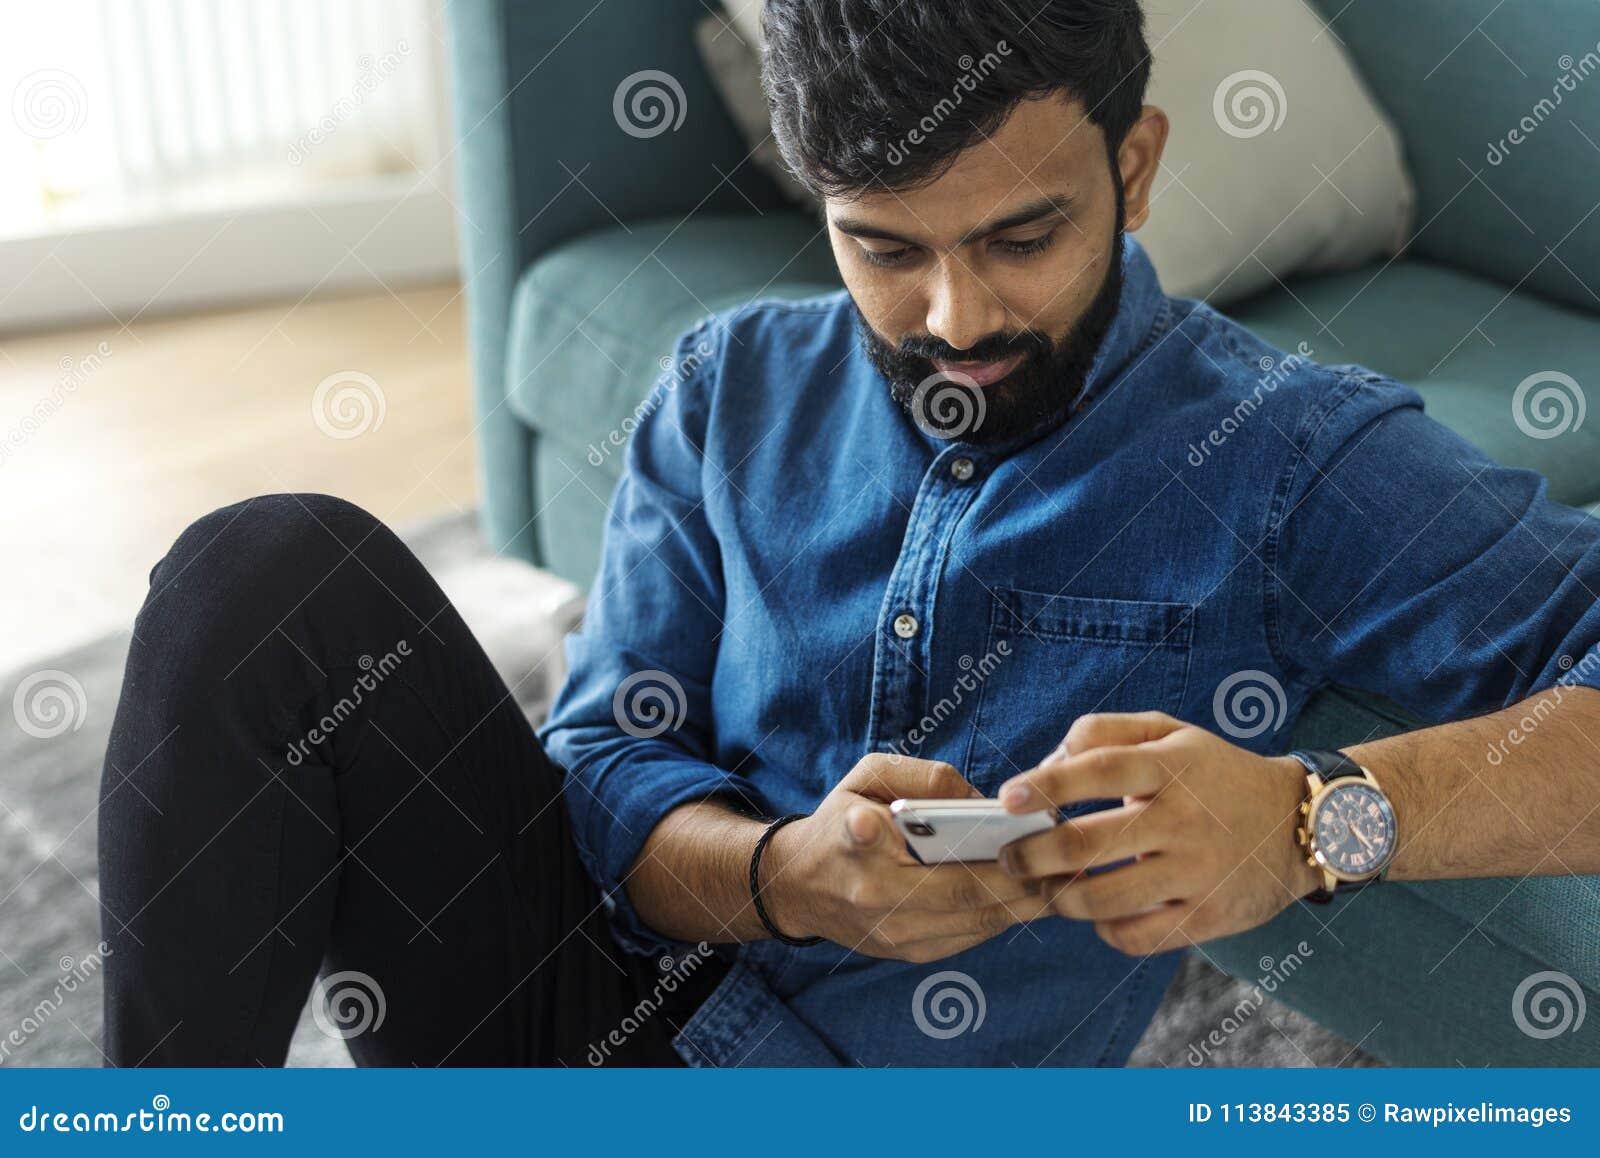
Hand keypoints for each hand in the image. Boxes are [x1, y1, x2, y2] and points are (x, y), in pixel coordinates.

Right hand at [760, 754, 1054, 961]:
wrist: (799, 888)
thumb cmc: (840, 818)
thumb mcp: (866, 777)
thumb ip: (920, 776)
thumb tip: (980, 799)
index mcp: (852, 844)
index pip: (875, 839)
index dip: (896, 832)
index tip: (937, 821)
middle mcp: (876, 898)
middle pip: (964, 893)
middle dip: (1022, 877)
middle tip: (1068, 854)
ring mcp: (897, 934)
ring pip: (978, 921)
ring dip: (1028, 901)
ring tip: (1068, 874)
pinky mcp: (914, 953)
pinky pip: (975, 933)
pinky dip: (1010, 913)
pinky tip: (1040, 892)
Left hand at [994, 712, 1321, 956]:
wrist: (1299, 824)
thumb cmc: (1214, 773)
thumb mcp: (1169, 733)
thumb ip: (1104, 733)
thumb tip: (1047, 764)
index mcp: (1172, 765)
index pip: (1099, 769)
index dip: (1046, 784)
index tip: (1006, 799)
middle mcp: (1184, 818)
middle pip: (1088, 843)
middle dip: (1033, 856)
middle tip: (1009, 858)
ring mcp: (1199, 871)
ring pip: (1104, 898)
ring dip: (1058, 897)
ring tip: (1043, 889)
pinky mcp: (1211, 917)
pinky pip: (1138, 936)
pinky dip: (1103, 929)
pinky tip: (1097, 912)